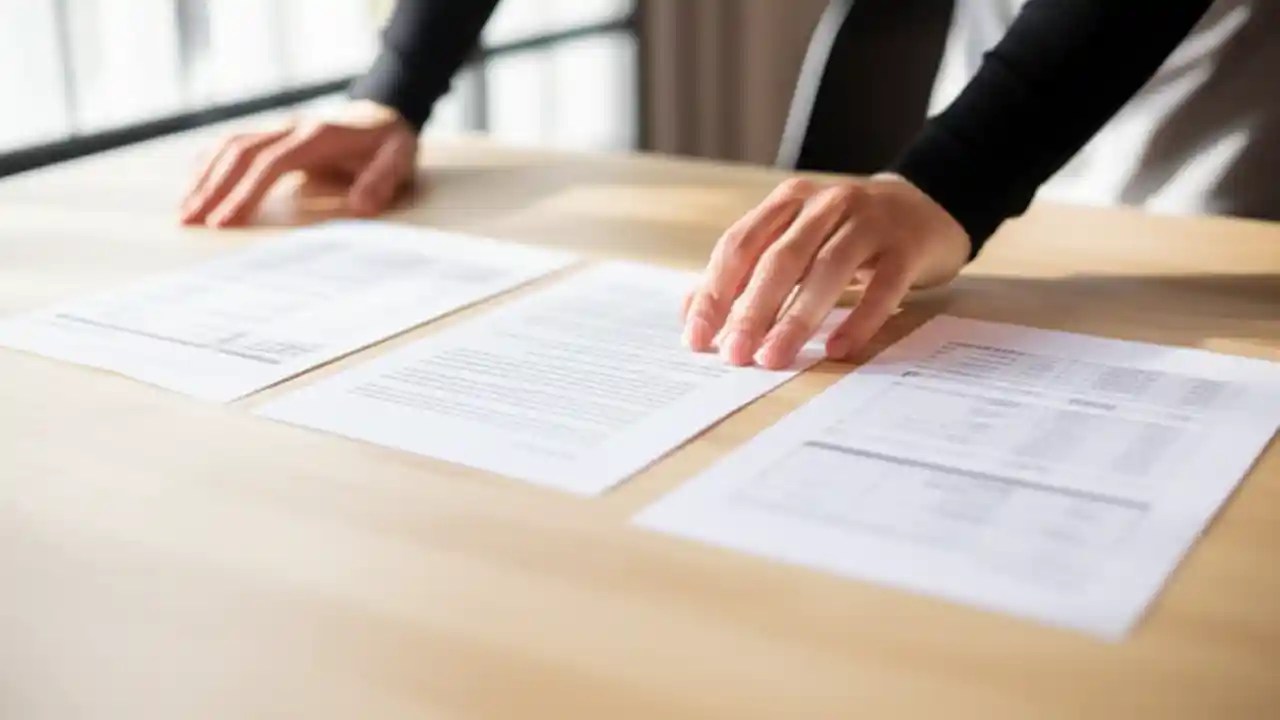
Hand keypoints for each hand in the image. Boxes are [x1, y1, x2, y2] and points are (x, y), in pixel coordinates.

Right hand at [180, 101, 417, 227]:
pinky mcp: (274, 135)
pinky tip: (195, 182)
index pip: (270, 163)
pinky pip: (235, 144)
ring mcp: (279, 129)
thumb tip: (362, 206)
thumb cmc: (390, 142)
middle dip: (212, 188)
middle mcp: (291, 127)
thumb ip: (382, 179)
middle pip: (240, 154)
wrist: (385, 112)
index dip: (245, 192)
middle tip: (188, 221)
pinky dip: (211, 162)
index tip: (224, 221)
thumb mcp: (399, 158)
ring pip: (231, 147)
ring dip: (205, 177)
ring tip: (184, 209)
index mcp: (317, 136)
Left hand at [682, 174, 969, 368]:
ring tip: (774, 357)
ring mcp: (871, 222)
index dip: (715, 292)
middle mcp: (827, 204)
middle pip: (781, 258)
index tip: (697, 337)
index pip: (741, 245)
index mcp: (789, 201)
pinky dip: (858, 319)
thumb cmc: (846, 236)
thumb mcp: (796, 242)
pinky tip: (836, 349)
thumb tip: (691, 315)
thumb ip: (746, 272)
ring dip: (796, 318)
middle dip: (753, 309)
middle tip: (735, 354)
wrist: (927, 208)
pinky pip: (883, 286)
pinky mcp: (908, 246)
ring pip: (827, 270)